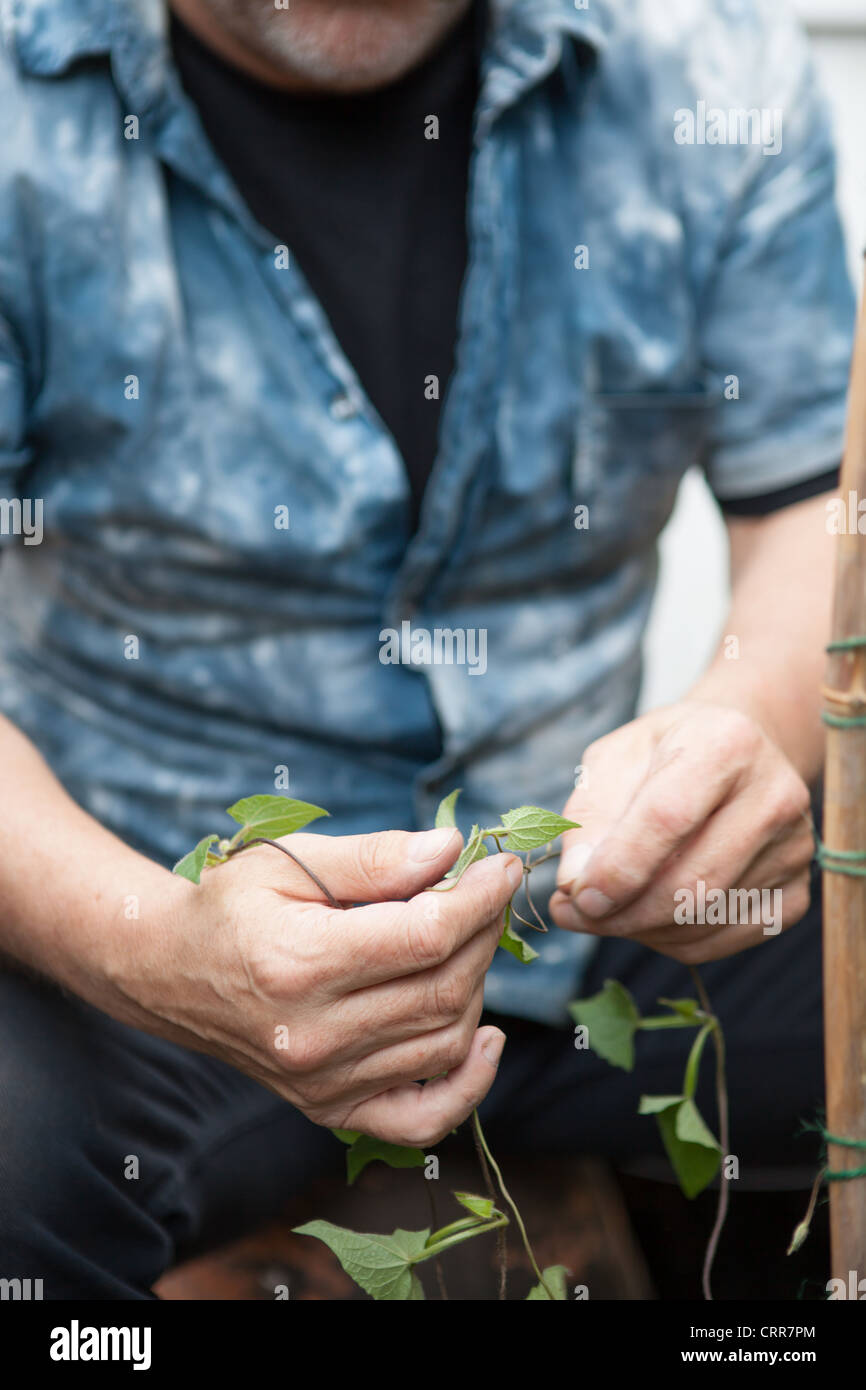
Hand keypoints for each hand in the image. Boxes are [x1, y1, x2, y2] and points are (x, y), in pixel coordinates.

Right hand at [108, 828, 519, 1145]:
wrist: (170, 972)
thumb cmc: (232, 904)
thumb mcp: (290, 860)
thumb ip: (375, 858)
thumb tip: (452, 850)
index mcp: (301, 962)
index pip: (427, 936)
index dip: (480, 898)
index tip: (501, 866)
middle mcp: (314, 1035)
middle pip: (445, 987)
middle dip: (484, 933)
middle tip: (487, 892)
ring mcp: (324, 1081)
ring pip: (445, 1041)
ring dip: (477, 985)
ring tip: (466, 941)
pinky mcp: (330, 1108)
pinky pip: (422, 1119)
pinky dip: (468, 1085)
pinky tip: (484, 1038)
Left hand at [549, 702, 813, 961]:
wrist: (734, 756)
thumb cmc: (664, 755)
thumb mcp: (613, 761)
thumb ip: (589, 818)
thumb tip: (575, 884)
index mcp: (726, 744)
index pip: (669, 818)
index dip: (618, 867)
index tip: (577, 896)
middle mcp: (775, 795)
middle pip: (693, 881)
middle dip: (624, 913)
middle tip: (577, 914)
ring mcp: (794, 848)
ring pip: (705, 919)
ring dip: (641, 929)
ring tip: (606, 910)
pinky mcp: (797, 889)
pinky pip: (724, 939)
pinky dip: (673, 940)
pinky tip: (646, 917)